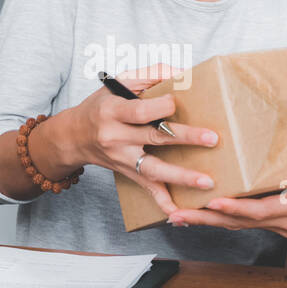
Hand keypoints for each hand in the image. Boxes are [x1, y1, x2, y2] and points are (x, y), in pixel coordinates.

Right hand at [68, 64, 219, 216]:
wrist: (74, 137)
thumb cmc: (101, 105)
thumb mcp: (118, 83)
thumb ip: (150, 74)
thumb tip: (183, 72)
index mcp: (113, 111)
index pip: (139, 111)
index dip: (161, 106)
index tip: (177, 102)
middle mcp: (116, 138)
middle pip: (154, 138)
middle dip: (185, 138)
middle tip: (212, 139)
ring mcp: (123, 160)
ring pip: (155, 170)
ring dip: (182, 177)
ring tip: (207, 182)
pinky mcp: (129, 174)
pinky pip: (148, 191)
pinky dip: (164, 204)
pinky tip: (182, 215)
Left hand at [167, 143, 286, 261]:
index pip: (263, 210)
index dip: (237, 207)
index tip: (215, 200)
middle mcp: (286, 220)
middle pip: (239, 221)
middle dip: (206, 217)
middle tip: (176, 212)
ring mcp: (280, 226)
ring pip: (238, 225)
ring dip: (208, 220)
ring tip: (178, 213)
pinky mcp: (280, 226)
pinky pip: (246, 224)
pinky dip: (223, 220)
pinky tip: (204, 214)